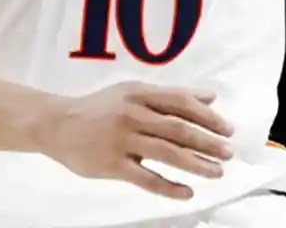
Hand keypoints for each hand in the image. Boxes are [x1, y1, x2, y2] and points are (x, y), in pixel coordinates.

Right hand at [33, 82, 234, 199]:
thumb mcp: (131, 93)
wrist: (56, 123)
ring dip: (197, 164)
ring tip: (216, 172)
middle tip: (228, 153)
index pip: (181, 103)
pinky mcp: (112, 164)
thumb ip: (169, 96)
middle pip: (179, 129)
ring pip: (168, 154)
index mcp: (139, 95)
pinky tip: (187, 192)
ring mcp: (122, 140)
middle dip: (208, 142)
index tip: (227, 129)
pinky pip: (147, 178)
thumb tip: (209, 97)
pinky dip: (170, 187)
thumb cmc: (98, 108)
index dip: (208, 117)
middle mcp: (132, 115)